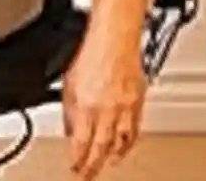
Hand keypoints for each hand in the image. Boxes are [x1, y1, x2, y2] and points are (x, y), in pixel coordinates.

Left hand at [61, 33, 147, 178]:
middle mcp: (106, 110)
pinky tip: (122, 149)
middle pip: (100, 147)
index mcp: (86, 105)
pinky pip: (133, 130)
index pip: (81, 142)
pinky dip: (128, 144)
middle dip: (92, 165)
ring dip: (110, 157)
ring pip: (118, 142)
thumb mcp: (68, 84)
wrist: (114, 38)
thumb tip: (70, 130)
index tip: (74, 169)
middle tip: (86, 176)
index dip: (77, 160)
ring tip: (104, 166)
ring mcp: (124, 108)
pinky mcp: (137, 103)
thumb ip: (69, 111)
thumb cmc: (91, 54)